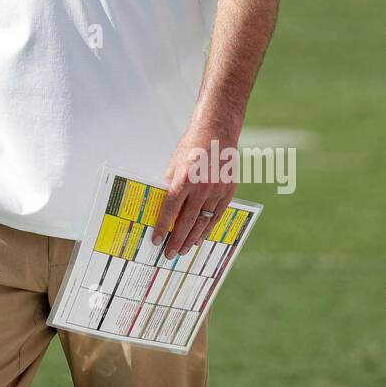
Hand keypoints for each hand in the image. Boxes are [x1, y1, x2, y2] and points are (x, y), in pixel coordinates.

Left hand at [150, 125, 237, 260]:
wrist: (217, 133)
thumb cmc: (191, 147)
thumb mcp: (174, 165)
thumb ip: (170, 186)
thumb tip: (164, 209)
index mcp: (185, 178)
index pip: (170, 209)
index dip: (163, 227)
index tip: (156, 240)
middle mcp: (202, 186)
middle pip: (187, 220)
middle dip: (177, 239)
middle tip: (169, 253)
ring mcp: (218, 190)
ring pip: (204, 222)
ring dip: (193, 238)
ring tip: (183, 250)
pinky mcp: (229, 191)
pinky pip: (217, 216)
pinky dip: (208, 228)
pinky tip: (200, 237)